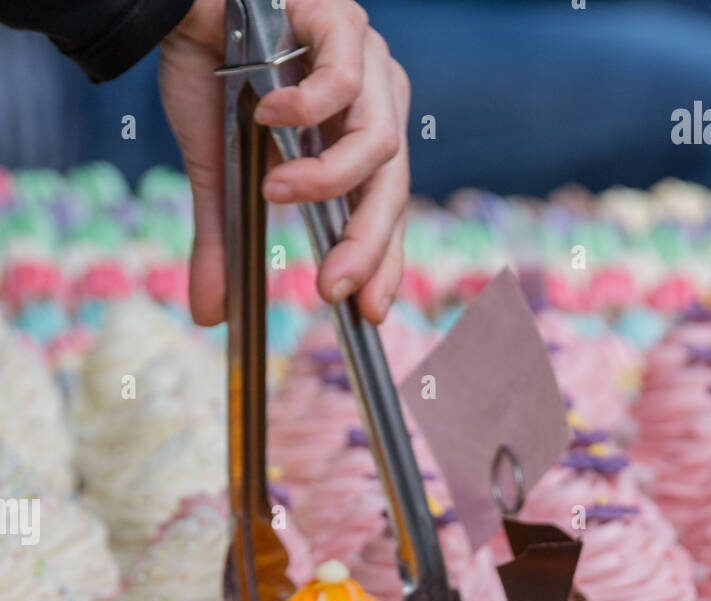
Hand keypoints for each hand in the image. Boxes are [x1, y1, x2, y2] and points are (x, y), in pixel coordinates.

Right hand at [160, 0, 409, 326]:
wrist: (175, 2)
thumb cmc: (210, 70)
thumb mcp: (219, 171)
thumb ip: (223, 238)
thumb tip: (209, 316)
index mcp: (360, 135)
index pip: (386, 210)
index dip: (383, 262)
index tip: (369, 312)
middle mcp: (375, 99)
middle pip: (392, 187)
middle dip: (365, 245)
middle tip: (330, 285)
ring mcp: (364, 57)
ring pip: (377, 142)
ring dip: (325, 180)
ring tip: (274, 190)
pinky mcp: (340, 19)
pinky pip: (343, 78)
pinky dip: (305, 107)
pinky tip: (266, 114)